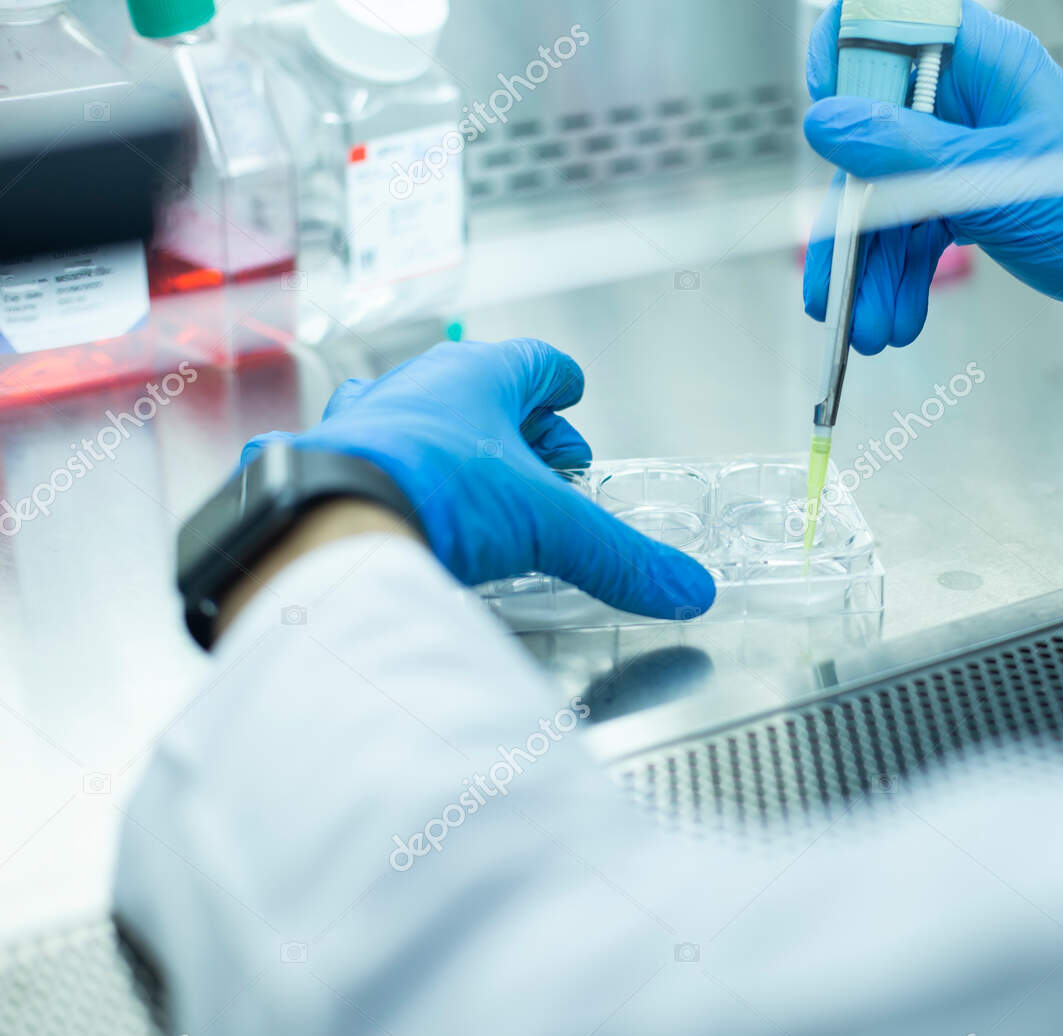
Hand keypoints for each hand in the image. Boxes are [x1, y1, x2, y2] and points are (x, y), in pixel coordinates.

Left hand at [243, 339, 715, 619]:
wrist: (330, 528)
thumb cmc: (439, 494)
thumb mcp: (551, 529)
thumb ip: (620, 558)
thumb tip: (686, 588)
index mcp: (474, 379)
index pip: (532, 362)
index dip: (560, 381)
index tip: (572, 392)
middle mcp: (412, 387)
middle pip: (474, 389)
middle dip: (512, 424)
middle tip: (540, 464)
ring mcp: (359, 421)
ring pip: (412, 414)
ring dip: (444, 442)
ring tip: (467, 482)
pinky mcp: (317, 462)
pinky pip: (356, 454)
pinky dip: (382, 473)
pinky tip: (392, 504)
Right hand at [802, 0, 1062, 361]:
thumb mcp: (997, 184)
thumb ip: (909, 153)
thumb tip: (827, 123)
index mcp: (984, 61)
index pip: (889, 22)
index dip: (847, 64)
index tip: (829, 130)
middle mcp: (968, 97)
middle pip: (871, 132)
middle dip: (853, 220)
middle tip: (835, 288)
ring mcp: (964, 148)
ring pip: (887, 196)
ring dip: (872, 268)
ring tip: (869, 330)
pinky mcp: (967, 195)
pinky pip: (911, 230)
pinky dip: (899, 276)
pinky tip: (894, 319)